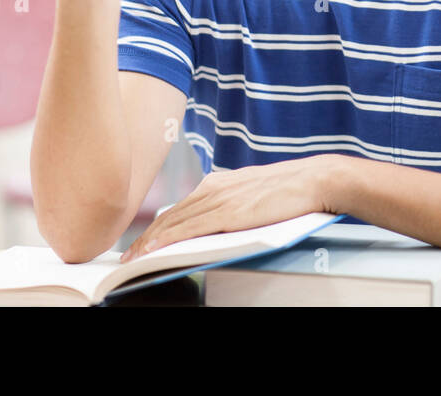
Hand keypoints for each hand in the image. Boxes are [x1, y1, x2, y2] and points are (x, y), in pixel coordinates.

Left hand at [119, 155, 341, 261]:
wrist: (314, 180)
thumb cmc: (292, 189)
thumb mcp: (252, 191)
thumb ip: (231, 201)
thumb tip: (215, 219)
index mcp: (219, 182)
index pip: (179, 208)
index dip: (156, 227)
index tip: (141, 242)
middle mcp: (214, 188)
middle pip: (170, 216)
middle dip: (145, 238)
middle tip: (126, 256)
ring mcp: (220, 200)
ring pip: (174, 223)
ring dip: (149, 243)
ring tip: (132, 259)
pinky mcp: (228, 213)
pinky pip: (189, 229)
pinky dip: (167, 240)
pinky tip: (152, 250)